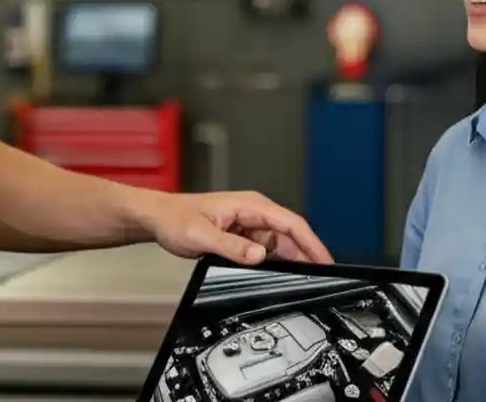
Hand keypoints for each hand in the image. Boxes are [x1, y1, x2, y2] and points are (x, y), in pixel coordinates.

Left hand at [144, 191, 334, 265]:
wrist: (159, 217)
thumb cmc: (176, 219)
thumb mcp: (201, 235)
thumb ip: (230, 246)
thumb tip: (259, 255)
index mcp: (250, 205)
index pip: (291, 223)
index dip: (311, 242)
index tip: (325, 260)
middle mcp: (255, 212)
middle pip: (292, 235)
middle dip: (308, 254)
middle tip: (324, 278)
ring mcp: (250, 224)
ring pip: (282, 244)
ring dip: (294, 260)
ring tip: (307, 280)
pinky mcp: (244, 235)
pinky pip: (269, 249)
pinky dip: (279, 262)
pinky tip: (284, 275)